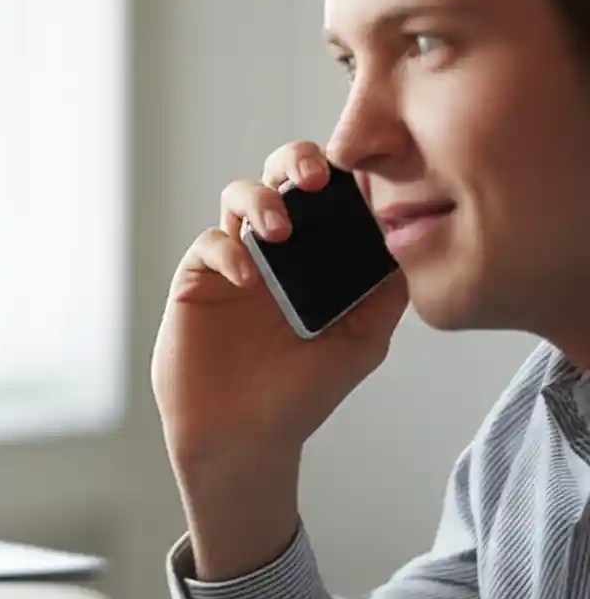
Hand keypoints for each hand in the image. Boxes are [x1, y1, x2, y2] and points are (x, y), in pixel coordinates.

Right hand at [153, 141, 407, 578]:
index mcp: (315, 258)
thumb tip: (402, 241)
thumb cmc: (300, 394)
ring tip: (279, 229)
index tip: (360, 173)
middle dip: (296, 161)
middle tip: (314, 178)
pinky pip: (209, 244)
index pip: (327, 196)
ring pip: (238, 196)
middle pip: (279, 176)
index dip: (341, 175)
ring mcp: (233, 261)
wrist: (244, 437)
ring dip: (261, 199)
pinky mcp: (197, 280)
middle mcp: (274, 251)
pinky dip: (228, 251)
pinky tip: (248, 279)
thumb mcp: (361, 343)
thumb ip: (383, 294)